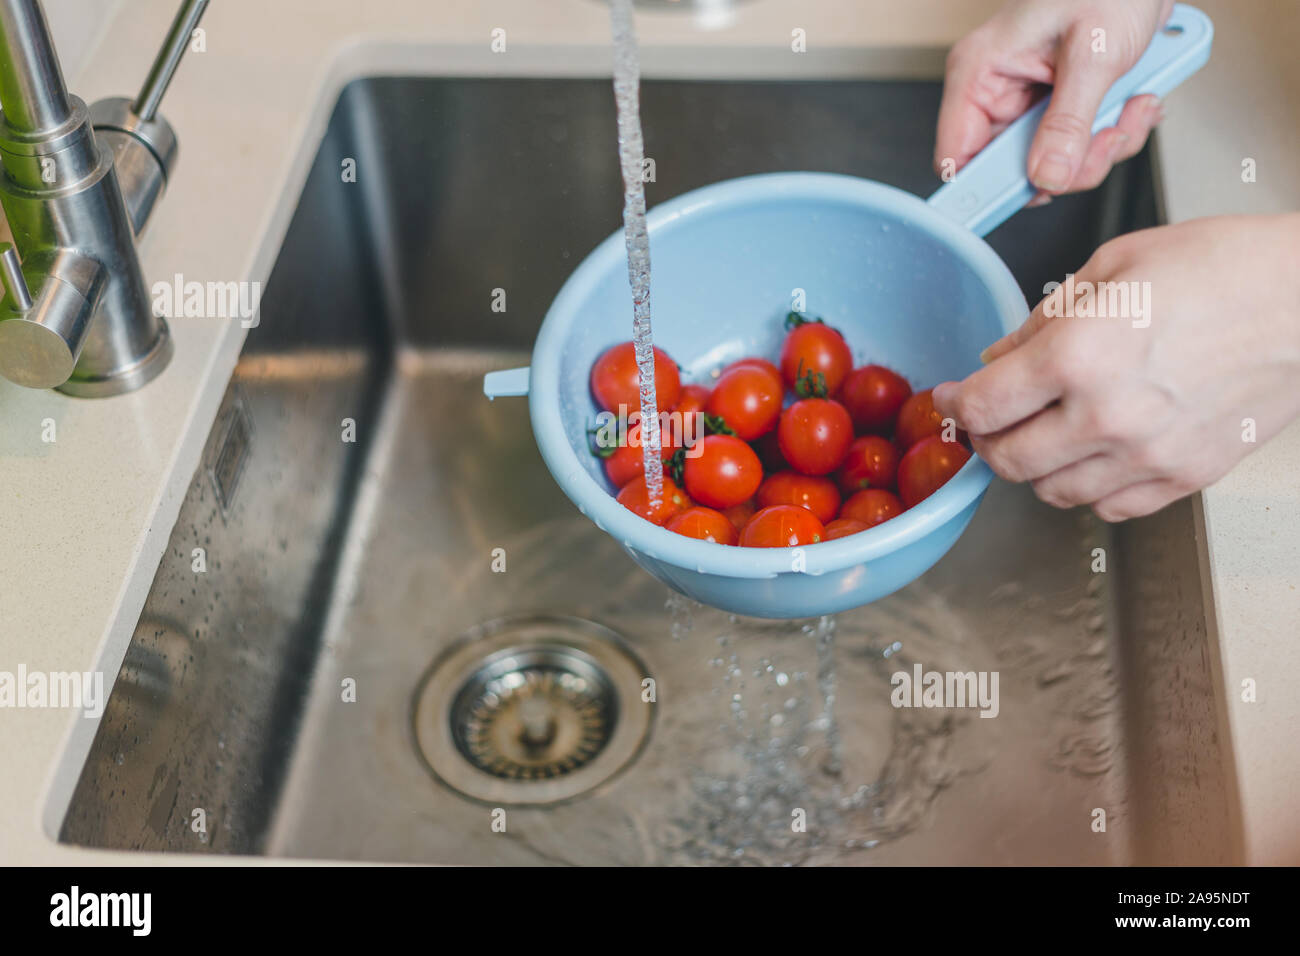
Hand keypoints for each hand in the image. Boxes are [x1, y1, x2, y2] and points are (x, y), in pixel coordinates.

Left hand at [932, 215, 1299, 520]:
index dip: (954, 405)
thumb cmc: (1227, 268)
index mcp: (1079, 355)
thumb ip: (1042, 319)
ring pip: (1052, 492)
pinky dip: (1086, 488)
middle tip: (987, 421)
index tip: (950, 398)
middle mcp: (1107, 415)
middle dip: (985, 440)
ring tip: (1040, 435)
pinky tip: (1091, 456)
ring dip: (1032, 468)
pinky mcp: (1185, 476)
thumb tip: (998, 357)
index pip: (982, 407)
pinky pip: (1109, 507)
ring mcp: (1148, 453)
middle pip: (1007, 460)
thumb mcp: (1113, 265)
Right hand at [935, 0, 1172, 198]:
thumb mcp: (1093, 55)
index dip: (989, 185)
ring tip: (1130, 108)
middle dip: (1069, 165)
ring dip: (1100, 149)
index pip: (957, 156)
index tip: (1032, 194)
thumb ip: (1068, 122)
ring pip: (1051, 163)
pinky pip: (1076, 145)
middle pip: (1012, 169)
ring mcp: (1028, 100)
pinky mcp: (1057, 104)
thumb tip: (1046, 176)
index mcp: (979, 72)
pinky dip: (1111, 134)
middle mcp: (996, 90)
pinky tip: (1132, 101)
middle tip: (1106, 140)